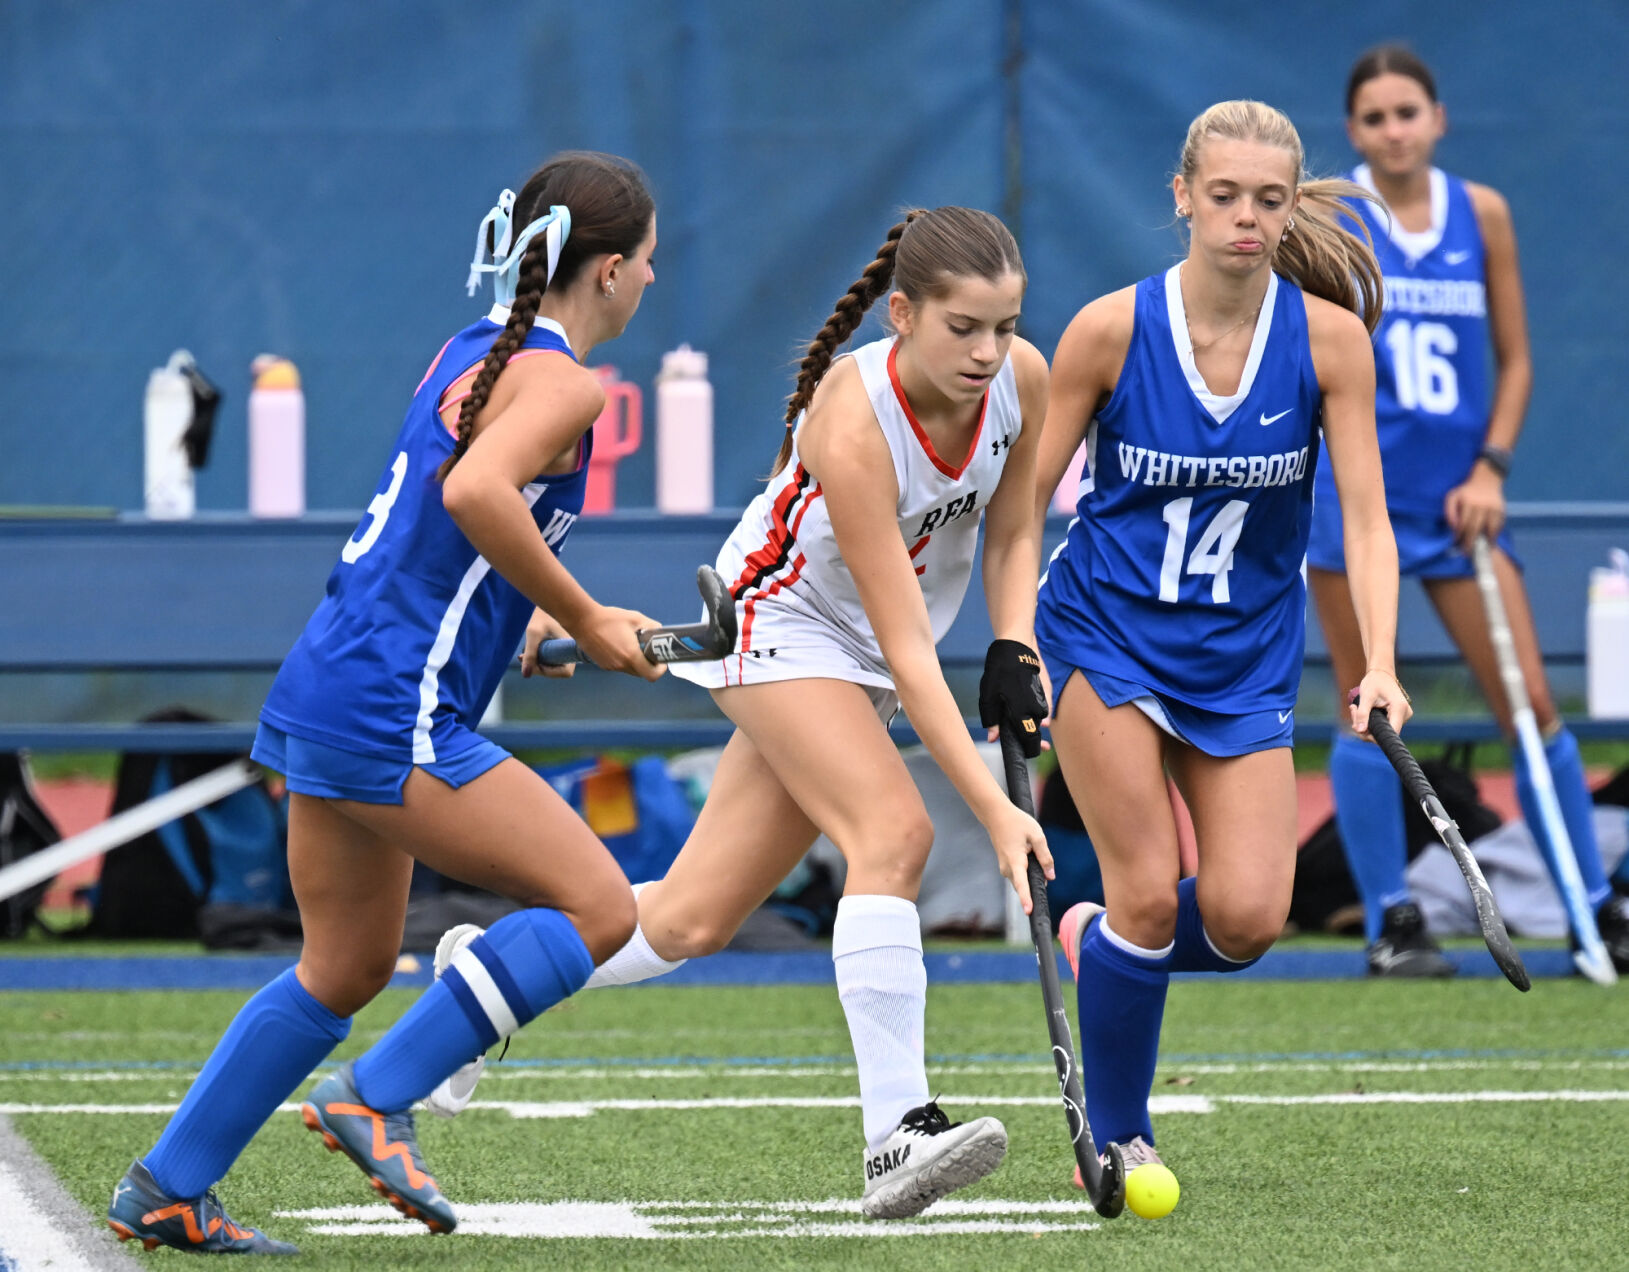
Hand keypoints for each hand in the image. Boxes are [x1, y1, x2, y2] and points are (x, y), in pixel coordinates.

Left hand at [520, 609, 574, 677]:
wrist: (545, 599)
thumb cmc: (541, 614)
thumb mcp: (533, 634)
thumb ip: (530, 654)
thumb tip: (526, 675)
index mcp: (572, 647)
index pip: (565, 672)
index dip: (549, 672)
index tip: (533, 664)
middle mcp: (572, 649)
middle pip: (558, 670)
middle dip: (540, 667)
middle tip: (523, 659)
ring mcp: (566, 648)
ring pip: (553, 665)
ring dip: (537, 662)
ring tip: (523, 654)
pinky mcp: (560, 645)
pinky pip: (551, 658)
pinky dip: (539, 657)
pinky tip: (527, 651)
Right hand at [570, 605, 665, 680]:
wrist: (583, 621)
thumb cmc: (609, 619)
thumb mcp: (635, 618)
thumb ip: (651, 626)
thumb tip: (658, 630)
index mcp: (631, 656)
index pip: (652, 675)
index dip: (660, 670)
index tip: (661, 660)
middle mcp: (621, 666)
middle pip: (641, 673)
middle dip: (648, 665)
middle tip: (649, 651)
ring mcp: (611, 667)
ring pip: (630, 670)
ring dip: (635, 662)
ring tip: (632, 645)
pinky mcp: (603, 665)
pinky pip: (619, 667)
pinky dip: (623, 660)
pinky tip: (619, 645)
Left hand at [979, 639, 1050, 755]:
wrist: (1017, 647)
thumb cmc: (999, 672)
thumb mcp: (988, 697)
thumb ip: (991, 720)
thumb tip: (993, 739)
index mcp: (1022, 713)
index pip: (1031, 740)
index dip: (1030, 750)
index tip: (1029, 754)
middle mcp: (1037, 708)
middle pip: (1038, 731)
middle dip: (1037, 741)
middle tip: (1040, 747)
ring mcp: (1044, 699)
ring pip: (1040, 718)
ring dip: (1034, 721)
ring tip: (1025, 720)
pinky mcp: (1047, 690)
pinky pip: (1043, 706)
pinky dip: (1037, 709)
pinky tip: (1028, 704)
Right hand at [983, 800, 1053, 915]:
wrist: (996, 815)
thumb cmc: (1017, 822)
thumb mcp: (1036, 835)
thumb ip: (1045, 857)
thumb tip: (1050, 877)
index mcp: (1015, 861)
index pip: (1022, 884)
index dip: (1026, 898)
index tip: (1029, 911)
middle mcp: (1007, 868)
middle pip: (1025, 884)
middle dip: (1035, 881)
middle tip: (1036, 854)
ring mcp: (1004, 868)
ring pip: (1022, 879)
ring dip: (1031, 873)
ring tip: (1030, 847)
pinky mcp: (1005, 866)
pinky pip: (1019, 874)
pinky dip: (1026, 870)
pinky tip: (1027, 852)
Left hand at [1350, 668, 1411, 737]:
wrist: (1381, 674)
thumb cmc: (1374, 682)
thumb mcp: (1365, 697)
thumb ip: (1362, 714)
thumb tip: (1360, 731)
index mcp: (1399, 708)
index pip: (1391, 733)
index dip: (1375, 736)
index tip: (1360, 729)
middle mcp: (1405, 714)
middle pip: (1384, 732)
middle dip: (1365, 727)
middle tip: (1353, 712)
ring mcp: (1402, 717)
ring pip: (1382, 730)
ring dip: (1365, 724)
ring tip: (1355, 709)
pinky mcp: (1397, 717)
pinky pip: (1383, 726)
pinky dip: (1370, 722)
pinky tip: (1360, 711)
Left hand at [1444, 464, 1505, 549]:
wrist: (1486, 480)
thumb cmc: (1466, 491)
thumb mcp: (1452, 497)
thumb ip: (1449, 511)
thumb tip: (1454, 527)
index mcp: (1468, 502)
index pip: (1463, 523)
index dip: (1459, 535)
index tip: (1456, 543)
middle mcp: (1482, 506)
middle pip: (1475, 528)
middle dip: (1470, 542)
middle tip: (1467, 553)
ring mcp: (1494, 508)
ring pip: (1490, 529)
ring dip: (1485, 541)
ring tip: (1481, 550)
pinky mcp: (1502, 511)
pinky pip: (1498, 526)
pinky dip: (1494, 535)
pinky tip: (1490, 542)